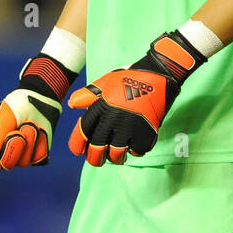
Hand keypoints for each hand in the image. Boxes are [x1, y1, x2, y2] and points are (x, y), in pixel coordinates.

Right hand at [0, 54, 76, 174]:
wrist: (39, 98)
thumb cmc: (17, 106)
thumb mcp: (4, 116)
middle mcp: (5, 151)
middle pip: (6, 164)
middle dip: (13, 148)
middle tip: (18, 133)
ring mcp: (21, 154)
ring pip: (24, 161)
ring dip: (29, 141)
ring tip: (30, 124)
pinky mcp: (37, 154)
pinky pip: (39, 157)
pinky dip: (40, 142)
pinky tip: (40, 130)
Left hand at [66, 31, 206, 165]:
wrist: (159, 73)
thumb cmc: (130, 76)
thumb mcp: (106, 81)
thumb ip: (88, 95)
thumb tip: (72, 104)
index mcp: (102, 106)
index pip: (83, 131)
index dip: (77, 144)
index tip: (78, 151)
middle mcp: (114, 119)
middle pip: (97, 149)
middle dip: (94, 158)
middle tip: (97, 159)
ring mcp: (131, 127)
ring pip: (117, 154)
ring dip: (116, 157)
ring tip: (117, 155)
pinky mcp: (147, 132)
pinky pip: (137, 151)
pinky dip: (135, 150)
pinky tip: (134, 144)